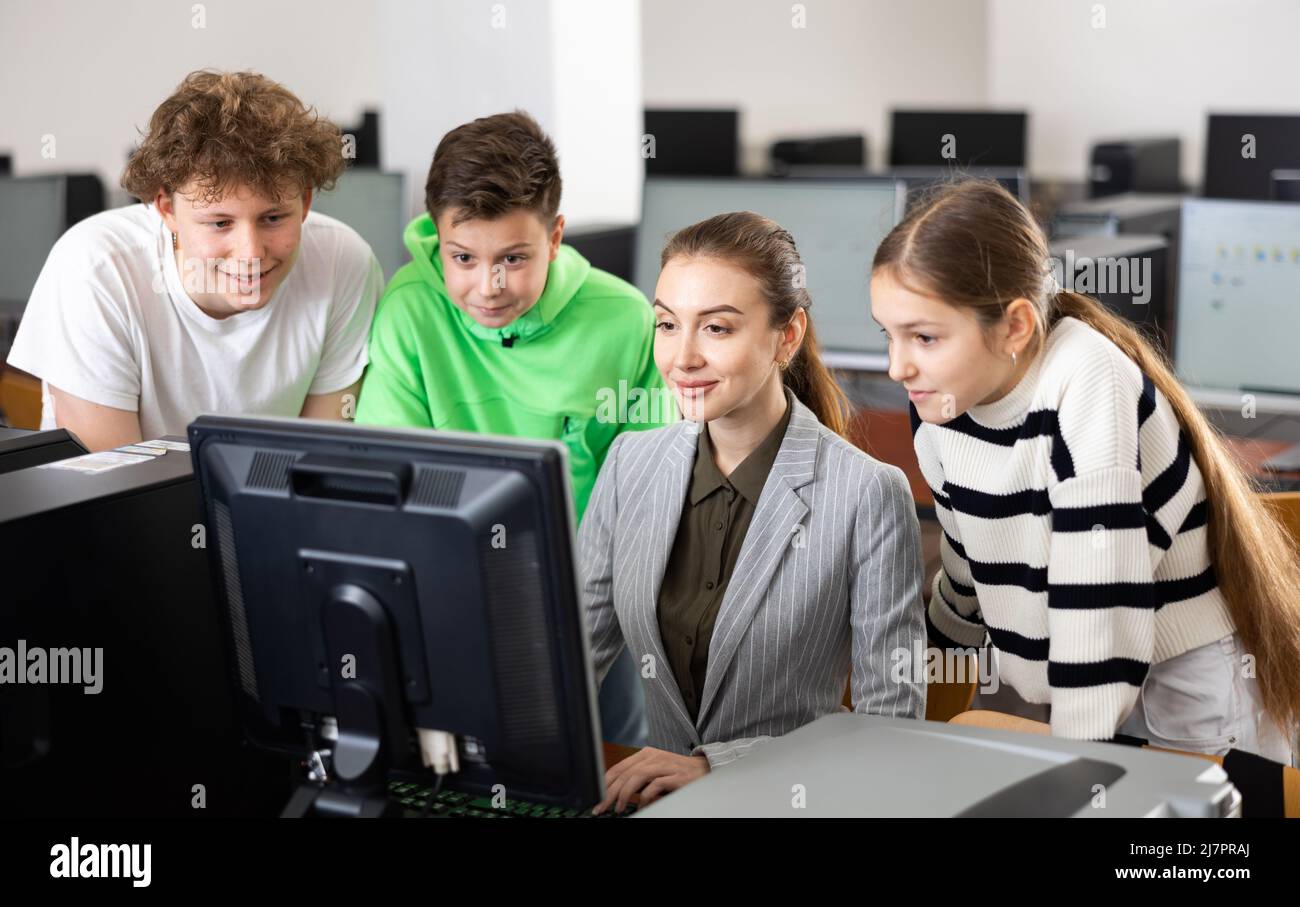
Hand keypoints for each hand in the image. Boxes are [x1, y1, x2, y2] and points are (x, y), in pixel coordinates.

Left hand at [593, 747, 708, 813]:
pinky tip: (641, 807)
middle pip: (624, 774)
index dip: (604, 783)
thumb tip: (615, 793)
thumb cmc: (678, 774)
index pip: (618, 767)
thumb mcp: (655, 772)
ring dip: (624, 795)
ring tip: (618, 808)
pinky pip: (654, 786)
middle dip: (609, 793)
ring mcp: (664, 765)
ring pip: (636, 778)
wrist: (706, 770)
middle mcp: (653, 757)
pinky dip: (645, 798)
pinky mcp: (676, 776)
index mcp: (645, 754)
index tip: (596, 798)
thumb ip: (638, 778)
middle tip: (602, 808)